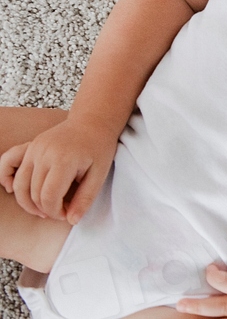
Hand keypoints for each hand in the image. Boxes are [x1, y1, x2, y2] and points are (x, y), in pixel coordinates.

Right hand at [0, 117, 117, 222]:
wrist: (92, 121)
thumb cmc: (99, 147)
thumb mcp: (99, 173)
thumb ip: (85, 198)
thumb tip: (71, 221)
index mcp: (63, 160)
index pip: (49, 197)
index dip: (56, 212)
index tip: (67, 213)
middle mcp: (44, 154)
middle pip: (33, 193)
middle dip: (45, 209)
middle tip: (61, 211)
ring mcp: (34, 149)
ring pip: (20, 185)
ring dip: (28, 202)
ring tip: (45, 208)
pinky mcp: (29, 147)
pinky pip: (11, 168)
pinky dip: (11, 183)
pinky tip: (19, 192)